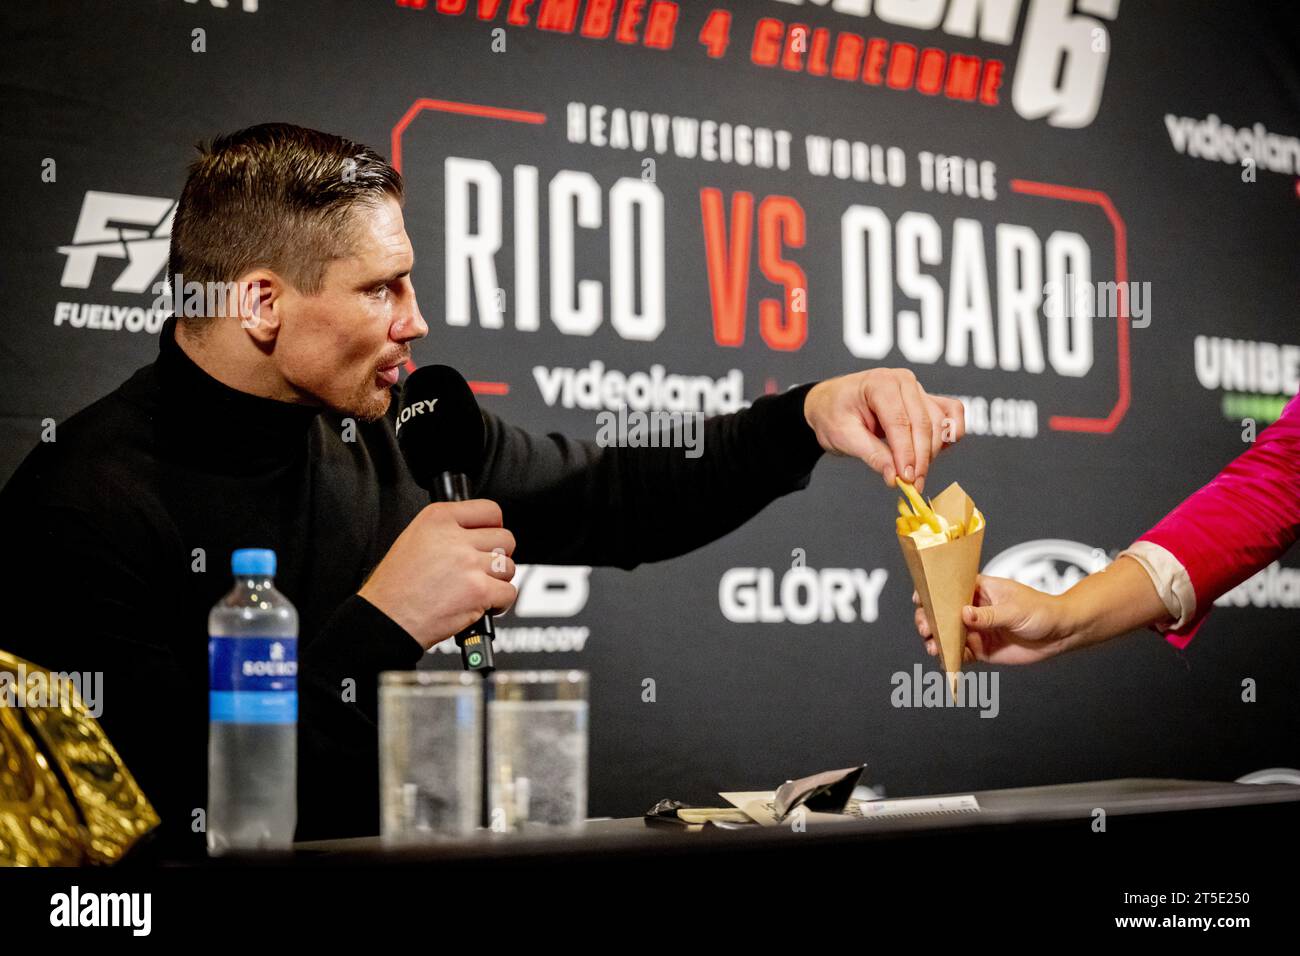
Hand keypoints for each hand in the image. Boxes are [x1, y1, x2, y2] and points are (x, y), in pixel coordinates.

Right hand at [359, 499, 516, 649]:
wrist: (386, 619)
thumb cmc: (394, 587)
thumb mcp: (413, 539)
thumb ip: (446, 531)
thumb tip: (476, 533)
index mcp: (438, 518)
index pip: (489, 510)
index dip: (492, 527)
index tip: (489, 538)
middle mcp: (454, 537)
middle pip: (504, 538)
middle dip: (498, 555)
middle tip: (483, 568)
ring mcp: (468, 564)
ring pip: (508, 566)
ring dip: (498, 580)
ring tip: (478, 588)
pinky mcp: (479, 591)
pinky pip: (509, 592)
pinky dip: (501, 602)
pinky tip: (484, 605)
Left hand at [803, 369, 964, 491]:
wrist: (831, 402)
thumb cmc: (833, 414)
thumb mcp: (843, 437)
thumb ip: (872, 455)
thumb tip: (895, 477)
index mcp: (879, 384)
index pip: (900, 422)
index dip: (906, 453)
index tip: (907, 479)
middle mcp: (903, 381)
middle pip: (923, 424)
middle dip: (921, 459)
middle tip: (913, 486)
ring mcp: (917, 389)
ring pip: (939, 423)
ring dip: (932, 452)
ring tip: (915, 475)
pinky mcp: (926, 399)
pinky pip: (951, 414)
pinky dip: (949, 434)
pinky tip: (935, 453)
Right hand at [913, 574, 1069, 664]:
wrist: (1060, 634)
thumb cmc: (1041, 611)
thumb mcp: (1015, 609)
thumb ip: (989, 615)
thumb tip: (963, 614)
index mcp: (979, 590)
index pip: (949, 587)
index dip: (931, 591)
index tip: (919, 599)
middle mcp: (973, 609)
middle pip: (941, 612)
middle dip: (928, 619)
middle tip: (925, 628)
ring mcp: (975, 630)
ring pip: (946, 634)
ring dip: (935, 640)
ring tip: (932, 646)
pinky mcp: (981, 649)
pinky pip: (959, 654)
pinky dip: (949, 658)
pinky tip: (944, 660)